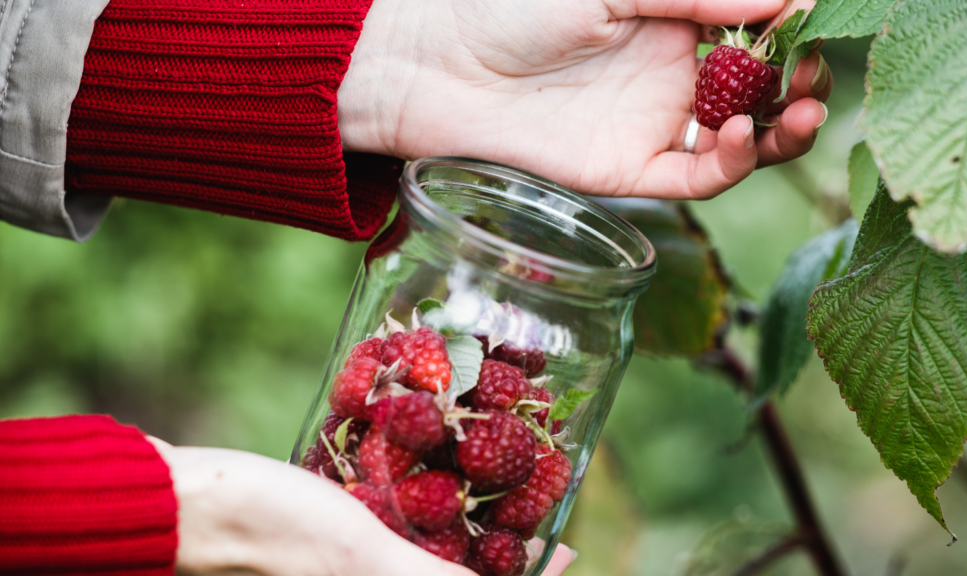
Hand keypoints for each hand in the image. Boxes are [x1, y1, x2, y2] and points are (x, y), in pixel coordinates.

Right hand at [148, 440, 575, 575]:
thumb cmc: (265, 533)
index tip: (568, 551)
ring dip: (465, 520)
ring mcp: (350, 568)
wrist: (179, 505)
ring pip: (425, 549)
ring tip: (499, 475)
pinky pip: (391, 529)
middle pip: (453, 570)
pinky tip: (435, 466)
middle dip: (499, 546)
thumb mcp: (360, 557)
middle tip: (539, 506)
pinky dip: (420, 505)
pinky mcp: (331, 543)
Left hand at [339, 0, 831, 199]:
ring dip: (783, 131)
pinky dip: (732, 163)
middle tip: (815, 78)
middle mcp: (676, 74)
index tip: (826, 22)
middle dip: (802, 85)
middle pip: (765, 90)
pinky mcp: (632, 170)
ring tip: (798, 111)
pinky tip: (741, 137)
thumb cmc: (514, 5)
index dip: (800, 31)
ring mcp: (657, 125)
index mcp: (677, 19)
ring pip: (745, 140)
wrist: (439, 65)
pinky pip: (699, 177)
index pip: (761, 29)